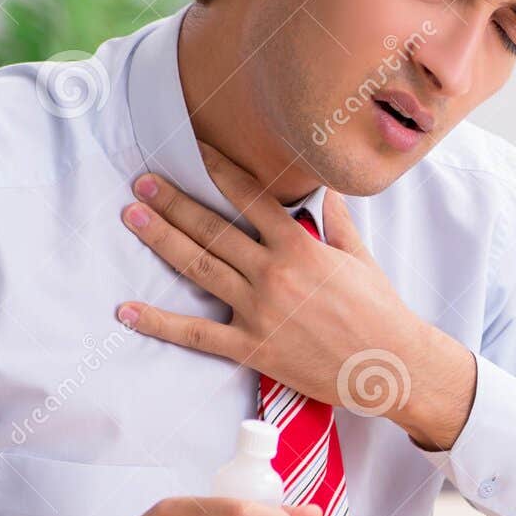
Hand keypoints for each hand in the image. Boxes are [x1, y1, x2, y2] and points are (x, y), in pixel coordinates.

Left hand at [115, 140, 476, 449]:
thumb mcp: (361, 259)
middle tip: (142, 181)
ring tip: (132, 217)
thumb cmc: (380, 311)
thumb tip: (331, 192)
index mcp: (300, 247)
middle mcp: (274, 273)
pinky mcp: (252, 347)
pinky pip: (196, 335)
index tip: (195, 151)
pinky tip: (126, 311)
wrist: (388, 365)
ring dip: (162, 240)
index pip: (251, 198)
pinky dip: (159, 323)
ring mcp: (259, 310)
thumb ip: (339, 223)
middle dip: (174, 202)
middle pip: (212, 230)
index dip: (219, 171)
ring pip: (199, 269)